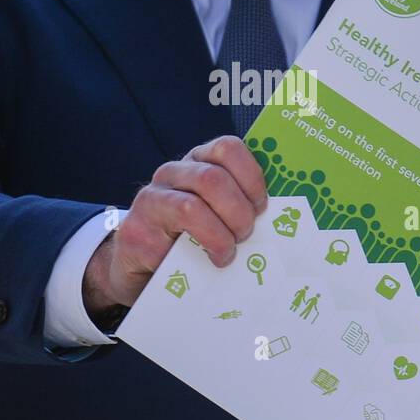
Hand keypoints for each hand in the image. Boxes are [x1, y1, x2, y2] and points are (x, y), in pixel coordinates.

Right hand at [82, 135, 267, 321]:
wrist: (141, 270)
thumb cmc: (191, 242)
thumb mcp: (217, 216)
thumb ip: (239, 206)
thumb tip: (281, 214)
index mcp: (198, 163)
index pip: (228, 148)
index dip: (251, 177)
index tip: (261, 206)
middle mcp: (173, 173)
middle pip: (214, 176)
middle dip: (240, 210)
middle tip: (246, 234)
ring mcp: (152, 197)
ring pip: (196, 201)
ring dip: (224, 230)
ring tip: (230, 250)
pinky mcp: (138, 226)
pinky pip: (182, 226)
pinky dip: (209, 243)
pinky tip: (214, 259)